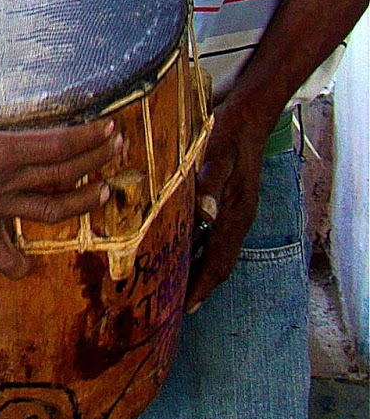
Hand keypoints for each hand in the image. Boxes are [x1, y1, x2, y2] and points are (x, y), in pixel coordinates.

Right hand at [0, 37, 119, 277]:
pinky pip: (2, 250)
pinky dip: (17, 260)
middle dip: (95, 161)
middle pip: (62, 174)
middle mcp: (5, 184)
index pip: (56, 144)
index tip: (111, 128)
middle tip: (119, 149)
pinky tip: (27, 267)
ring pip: (48, 211)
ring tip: (103, 194)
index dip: (88, 137)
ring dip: (80, 203)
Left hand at [187, 98, 276, 311]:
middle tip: (169, 306)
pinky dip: (194, 247)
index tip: (185, 308)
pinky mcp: (224, 199)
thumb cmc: (230, 129)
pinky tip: (173, 247)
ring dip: (194, 267)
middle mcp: (235, 216)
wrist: (249, 109)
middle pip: (218, 261)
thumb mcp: (217, 149)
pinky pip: (210, 234)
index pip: (220, 260)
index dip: (203, 286)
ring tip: (168, 285)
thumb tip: (206, 214)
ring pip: (214, 249)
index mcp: (236, 213)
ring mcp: (232, 209)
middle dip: (197, 285)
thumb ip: (210, 180)